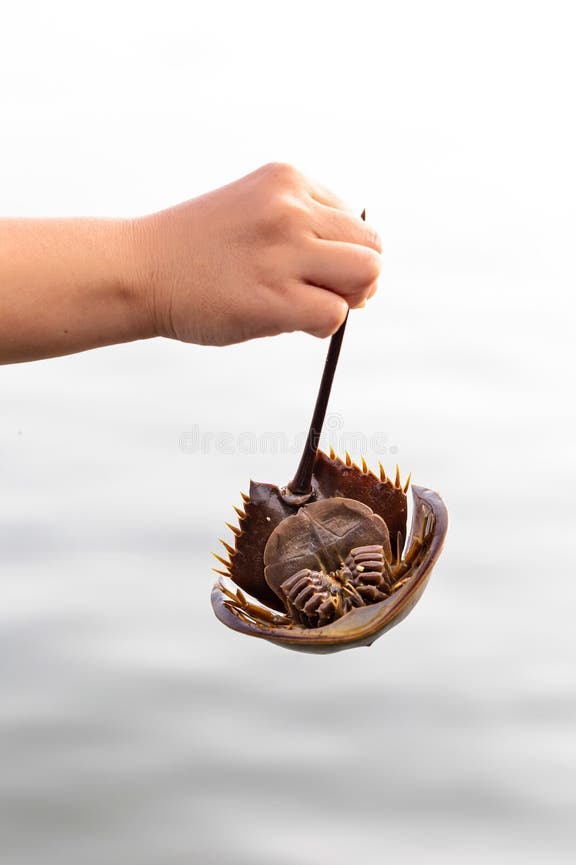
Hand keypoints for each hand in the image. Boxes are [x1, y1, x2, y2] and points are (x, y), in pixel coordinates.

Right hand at [133, 162, 381, 345]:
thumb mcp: (255, 211)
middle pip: (370, 248)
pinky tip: (281, 319)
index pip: (354, 221)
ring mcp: (283, 251)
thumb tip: (368, 285)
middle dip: (354, 277)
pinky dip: (319, 325)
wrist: (139, 269)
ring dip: (344, 298)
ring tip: (301, 303)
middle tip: (316, 292)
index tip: (306, 269)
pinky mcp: (274, 297)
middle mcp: (291, 208)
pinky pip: (335, 315)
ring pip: (365, 276)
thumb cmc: (198, 249)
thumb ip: (306, 228)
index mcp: (288, 179)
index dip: (341, 254)